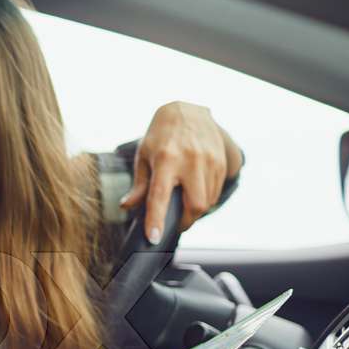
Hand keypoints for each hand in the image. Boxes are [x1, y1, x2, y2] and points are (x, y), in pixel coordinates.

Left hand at [119, 101, 242, 243]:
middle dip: (185, 222)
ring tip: (183, 204)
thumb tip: (127, 207)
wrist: (187, 111)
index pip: (159, 196)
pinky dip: (205, 199)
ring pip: (207, 201)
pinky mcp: (221, 162)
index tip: (154, 238)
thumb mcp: (144, 156)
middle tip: (175, 224)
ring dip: (195, 211)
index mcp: (165, 160)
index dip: (156, 220)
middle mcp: (190, 160)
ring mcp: (209, 161)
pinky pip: (215, 191)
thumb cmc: (160, 136)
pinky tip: (194, 192)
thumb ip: (139, 184)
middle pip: (195, 205)